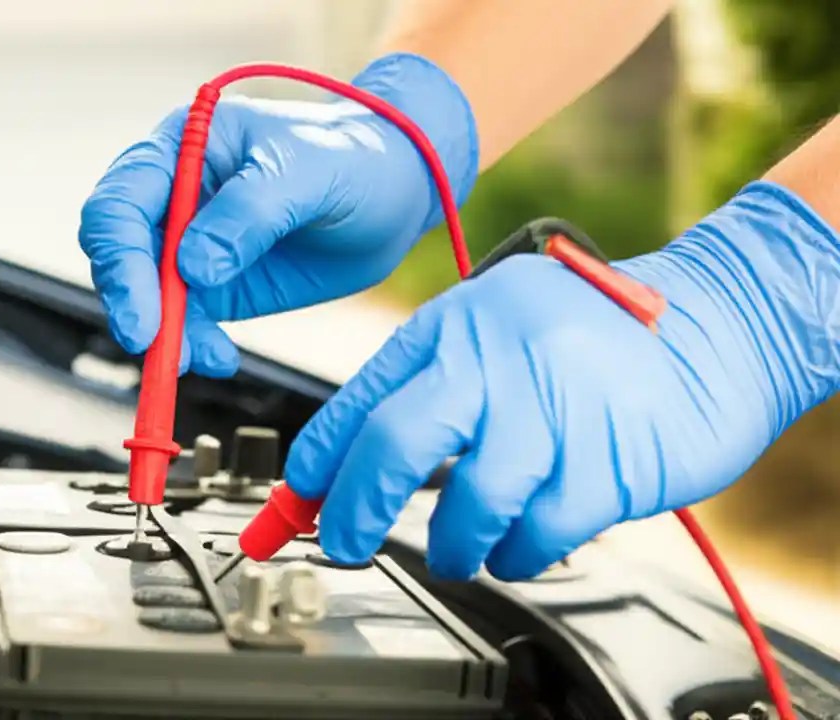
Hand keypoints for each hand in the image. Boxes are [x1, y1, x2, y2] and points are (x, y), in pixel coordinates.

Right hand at [78, 53, 476, 376]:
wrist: (399, 192)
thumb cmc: (354, 157)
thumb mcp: (307, 171)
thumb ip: (248, 214)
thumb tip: (193, 269)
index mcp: (180, 147)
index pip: (120, 202)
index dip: (121, 259)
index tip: (143, 313)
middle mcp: (173, 195)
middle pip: (118, 252)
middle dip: (132, 302)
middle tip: (156, 346)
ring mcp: (189, 242)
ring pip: (146, 296)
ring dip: (164, 334)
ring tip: (203, 357)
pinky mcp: (213, 284)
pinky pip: (184, 322)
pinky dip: (192, 345)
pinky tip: (218, 356)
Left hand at [284, 181, 839, 579]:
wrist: (719, 324)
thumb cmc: (593, 337)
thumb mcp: (499, 327)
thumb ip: (429, 385)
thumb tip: (346, 465)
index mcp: (460, 323)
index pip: (364, 394)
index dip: (321, 456)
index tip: (299, 498)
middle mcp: (498, 359)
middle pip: (395, 443)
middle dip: (354, 507)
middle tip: (343, 543)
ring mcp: (555, 410)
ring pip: (468, 505)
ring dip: (451, 543)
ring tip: (457, 545)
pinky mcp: (607, 464)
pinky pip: (536, 536)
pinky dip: (518, 554)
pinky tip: (522, 541)